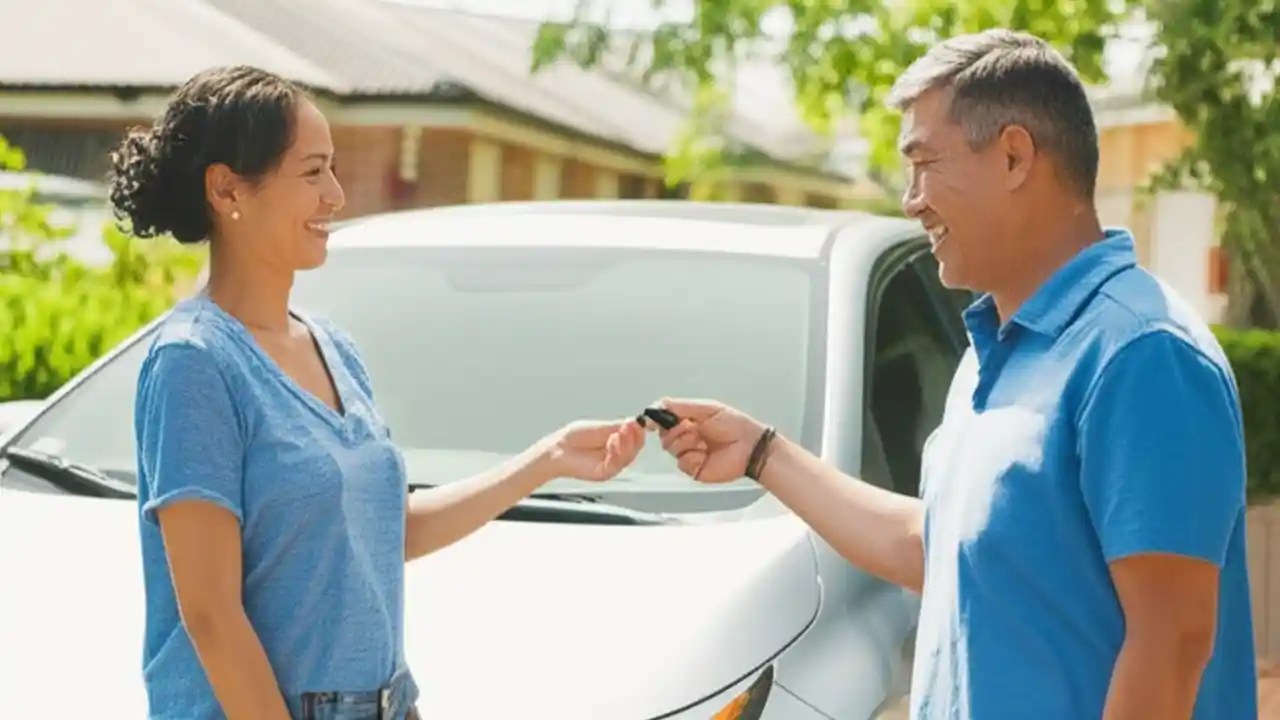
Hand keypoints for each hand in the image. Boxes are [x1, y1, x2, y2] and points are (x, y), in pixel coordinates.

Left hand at [542, 419, 645, 481]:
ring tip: (620, 432)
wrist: (559, 449)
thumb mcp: (601, 427)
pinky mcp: (604, 473)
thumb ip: (618, 426)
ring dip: (626, 443)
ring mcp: (612, 465)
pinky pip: (616, 464)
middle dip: (634, 436)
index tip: (640, 422)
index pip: (635, 438)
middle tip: (631, 426)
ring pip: (627, 457)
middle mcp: (617, 455)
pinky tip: (613, 441)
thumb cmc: (575, 438)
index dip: (639, 430)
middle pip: (634, 448)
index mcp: (617, 442)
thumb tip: (636, 421)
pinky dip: (616, 452)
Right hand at [646, 398, 767, 482]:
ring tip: (705, 441)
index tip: (652, 419)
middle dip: (677, 430)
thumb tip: (656, 405)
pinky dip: (692, 457)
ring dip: (687, 442)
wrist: (750, 447)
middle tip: (694, 428)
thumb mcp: (707, 408)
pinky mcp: (694, 469)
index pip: (664, 419)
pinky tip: (706, 453)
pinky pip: (682, 463)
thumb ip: (680, 406)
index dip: (658, 419)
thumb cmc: (735, 425)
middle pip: (664, 434)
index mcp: (689, 420)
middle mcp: (686, 437)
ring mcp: (689, 453)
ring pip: (671, 448)